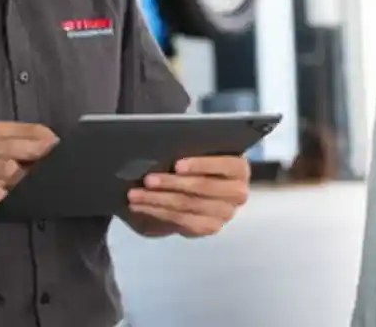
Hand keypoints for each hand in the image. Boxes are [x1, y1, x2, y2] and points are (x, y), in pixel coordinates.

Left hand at [126, 155, 250, 237]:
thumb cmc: (200, 162)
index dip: (201, 164)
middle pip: (202, 187)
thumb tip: (166, 147)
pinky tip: (141, 206)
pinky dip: (157, 212)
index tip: (177, 165)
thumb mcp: (201, 152)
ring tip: (135, 194)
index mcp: (240, 168)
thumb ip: (193, 149)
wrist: (203, 188)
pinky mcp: (210, 228)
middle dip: (172, 183)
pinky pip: (181, 221)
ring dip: (157, 200)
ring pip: (187, 205)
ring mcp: (225, 213)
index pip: (224, 165)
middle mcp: (238, 193)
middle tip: (147, 179)